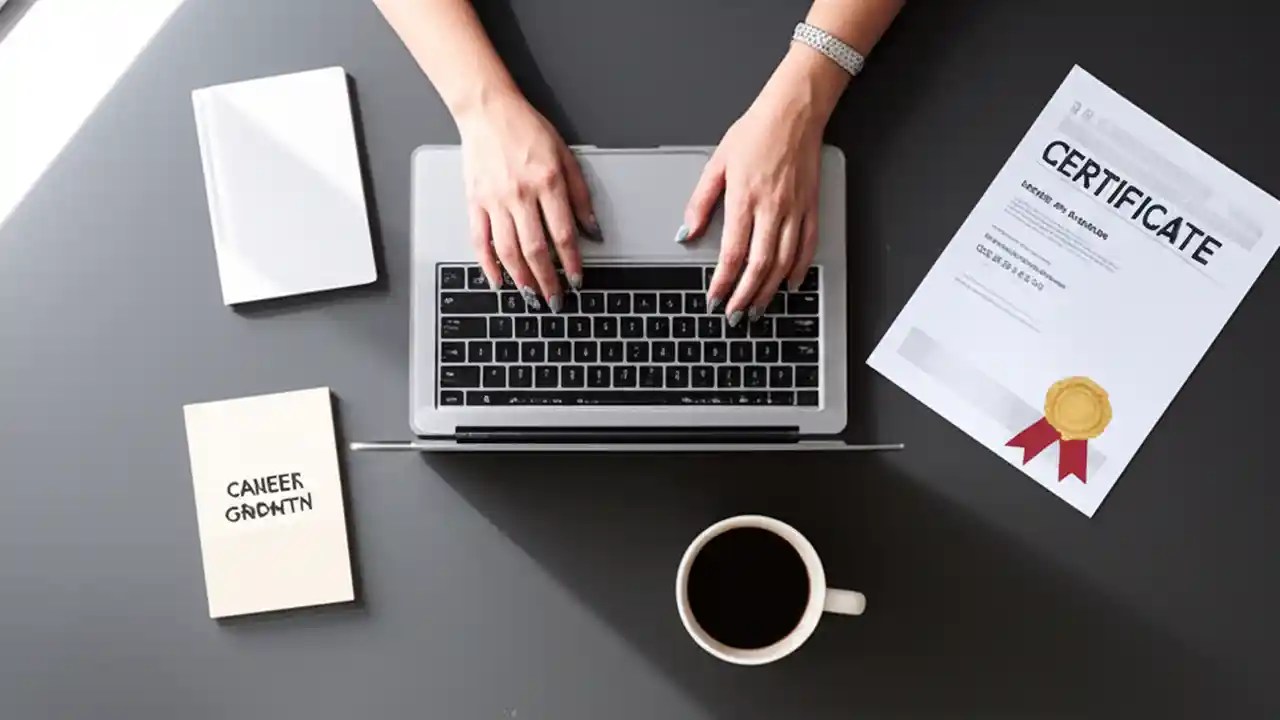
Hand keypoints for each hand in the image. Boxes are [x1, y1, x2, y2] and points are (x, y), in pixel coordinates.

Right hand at [458, 94, 596, 311]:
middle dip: (548, 280)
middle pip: (535, 249)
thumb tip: (592, 230)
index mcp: (547, 182)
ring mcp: (494, 200)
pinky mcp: (474, 201)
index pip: (562, 234)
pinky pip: (480, 240)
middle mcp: (520, 194)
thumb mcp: (566, 156)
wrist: (488, 111)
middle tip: (555, 299)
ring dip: (521, 279)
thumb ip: (580, 196)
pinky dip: (488, 265)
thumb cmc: (527, 130)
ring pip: (508, 250)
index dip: (572, 263)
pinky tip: (498, 280)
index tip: (578, 280)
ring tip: (532, 296)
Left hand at [680, 48, 845, 324]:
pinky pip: (807, 247)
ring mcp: (795, 210)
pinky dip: (799, 270)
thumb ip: (700, 202)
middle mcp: (772, 208)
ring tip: (757, 308)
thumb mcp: (717, 163)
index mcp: (745, 198)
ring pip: (784, 262)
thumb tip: (687, 233)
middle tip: (735, 315)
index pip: (733, 253)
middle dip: (745, 296)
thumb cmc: (756, 132)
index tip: (714, 298)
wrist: (795, 112)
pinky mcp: (812, 207)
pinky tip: (790, 284)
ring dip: (769, 290)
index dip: (723, 282)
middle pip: (760, 266)